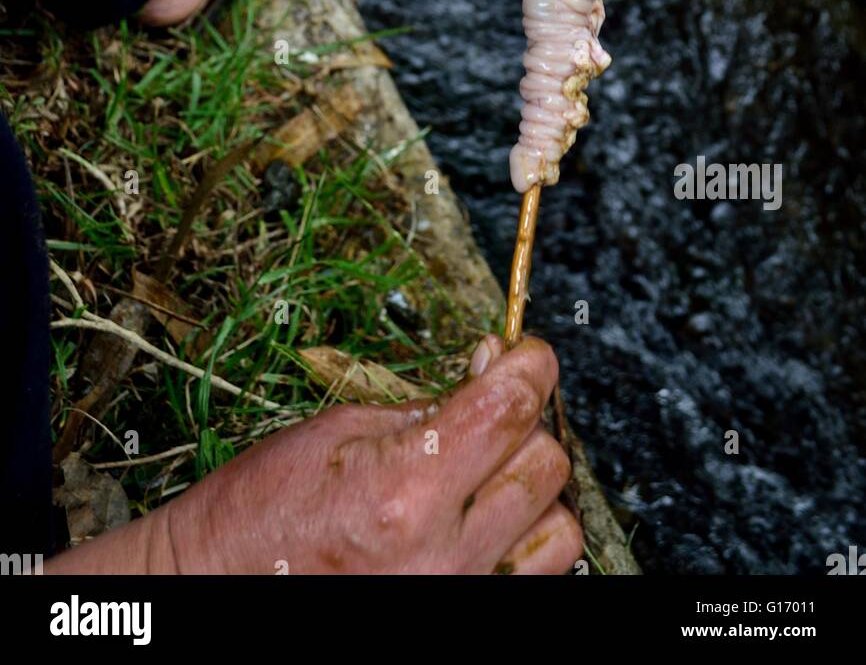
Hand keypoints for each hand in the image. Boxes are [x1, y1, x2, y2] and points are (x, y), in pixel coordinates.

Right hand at [47, 337, 581, 575]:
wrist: (218, 587)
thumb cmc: (262, 512)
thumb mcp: (339, 431)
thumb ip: (426, 407)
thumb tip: (490, 370)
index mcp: (407, 487)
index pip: (510, 406)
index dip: (529, 364)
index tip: (526, 352)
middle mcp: (444, 553)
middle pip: (545, 462)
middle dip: (525, 422)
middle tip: (490, 409)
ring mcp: (458, 595)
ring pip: (558, 529)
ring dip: (531, 491)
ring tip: (487, 476)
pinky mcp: (462, 618)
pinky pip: (534, 577)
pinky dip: (522, 543)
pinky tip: (483, 524)